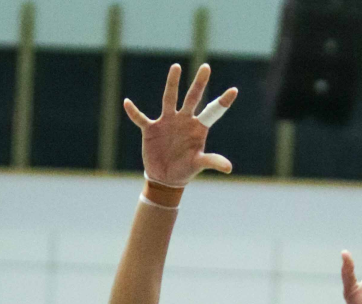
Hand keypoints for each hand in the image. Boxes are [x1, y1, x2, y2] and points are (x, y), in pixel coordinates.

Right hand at [124, 63, 237, 186]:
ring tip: (176, 67)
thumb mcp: (199, 165)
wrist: (166, 178)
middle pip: (192, 97)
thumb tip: (229, 169)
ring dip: (172, 83)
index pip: (212, 112)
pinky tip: (127, 103)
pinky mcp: (151, 129)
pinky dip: (133, 112)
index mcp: (197, 127)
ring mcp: (167, 122)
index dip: (223, 102)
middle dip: (199, 83)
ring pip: (169, 98)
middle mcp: (183, 120)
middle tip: (206, 67)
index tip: (234, 90)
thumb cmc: (185, 169)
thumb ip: (212, 162)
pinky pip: (140, 118)